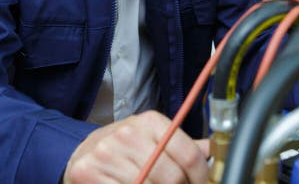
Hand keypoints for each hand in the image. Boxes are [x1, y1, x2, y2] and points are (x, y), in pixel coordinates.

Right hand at [63, 110, 209, 183]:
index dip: (201, 177)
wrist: (84, 153)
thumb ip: (183, 146)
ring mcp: (107, 154)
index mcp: (151, 122)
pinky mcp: (89, 172)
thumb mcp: (155, 138)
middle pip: (172, 177)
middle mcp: (129, 134)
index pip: (189, 154)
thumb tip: (214, 151)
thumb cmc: (125, 148)